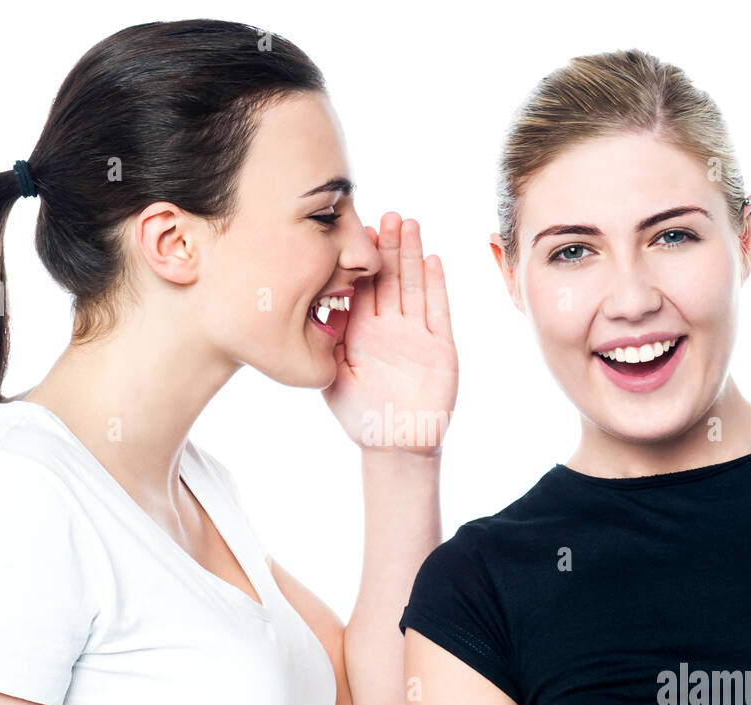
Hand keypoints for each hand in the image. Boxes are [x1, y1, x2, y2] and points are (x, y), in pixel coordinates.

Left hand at [322, 212, 457, 454]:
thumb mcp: (333, 376)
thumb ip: (328, 343)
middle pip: (389, 278)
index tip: (358, 230)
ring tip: (410, 223)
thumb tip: (312, 306)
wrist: (395, 444)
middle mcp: (389, 327)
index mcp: (361, 332)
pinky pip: (437, 310)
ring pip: (413, 286)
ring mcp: (415, 334)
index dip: (361, 259)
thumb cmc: (360, 416)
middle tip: (386, 214)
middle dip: (388, 246)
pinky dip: (435, 286)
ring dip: (412, 255)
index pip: (361, 287)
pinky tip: (433, 260)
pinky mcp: (439, 346)